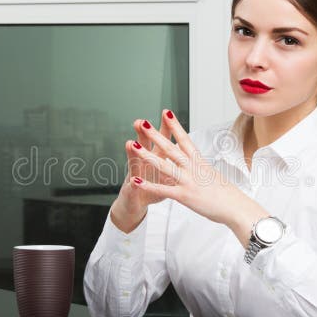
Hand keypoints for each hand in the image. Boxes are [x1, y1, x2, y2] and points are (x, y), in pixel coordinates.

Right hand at [110, 114, 178, 232]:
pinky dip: (134, 185)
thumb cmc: (151, 187)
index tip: (167, 113)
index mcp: (157, 159)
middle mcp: (145, 164)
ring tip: (130, 144)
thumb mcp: (165, 173)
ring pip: (135, 163)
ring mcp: (136, 177)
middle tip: (141, 122)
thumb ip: (174, 161)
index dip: (164, 128)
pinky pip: (133, 188)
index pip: (162, 140)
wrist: (134, 203)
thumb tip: (187, 148)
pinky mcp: (132, 191)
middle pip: (145, 147)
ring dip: (133, 154)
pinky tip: (133, 181)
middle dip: (144, 134)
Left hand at [128, 110, 268, 245]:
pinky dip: (148, 185)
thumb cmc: (227, 194)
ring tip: (133, 145)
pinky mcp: (184, 195)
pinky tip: (136, 181)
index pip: (185, 139)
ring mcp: (188, 181)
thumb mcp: (212, 175)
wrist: (236, 207)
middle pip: (171, 148)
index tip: (166, 112)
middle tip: (143, 123)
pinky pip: (163, 189)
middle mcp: (193, 168)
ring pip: (164, 165)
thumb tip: (196, 165)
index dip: (174, 125)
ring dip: (146, 155)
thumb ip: (200, 169)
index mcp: (199, 161)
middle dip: (156, 135)